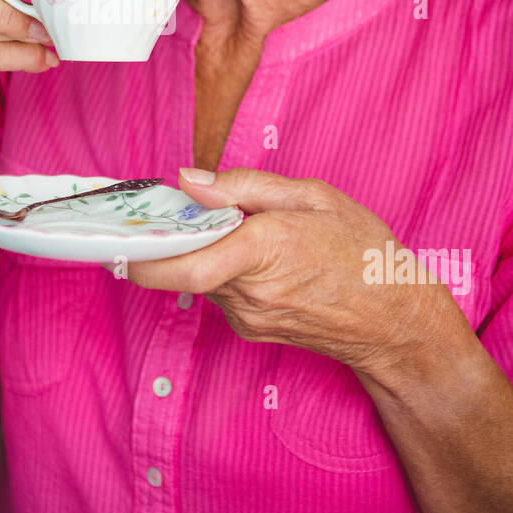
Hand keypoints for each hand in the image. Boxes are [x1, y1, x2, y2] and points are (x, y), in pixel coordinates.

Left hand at [124, 167, 456, 381]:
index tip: (114, 234)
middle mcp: (250, 291)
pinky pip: (219, 292)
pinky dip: (222, 269)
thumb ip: (245, 187)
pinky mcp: (251, 330)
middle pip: (181, 266)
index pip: (182, 260)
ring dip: (201, 252)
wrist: (397, 324)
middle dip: (169, 239)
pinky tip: (256, 256)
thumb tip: (188, 182)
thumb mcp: (314, 197)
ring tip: (238, 228)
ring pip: (198, 277)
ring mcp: (249, 317)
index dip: (141, 250)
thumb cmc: (365, 252)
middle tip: (168, 213)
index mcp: (265, 249)